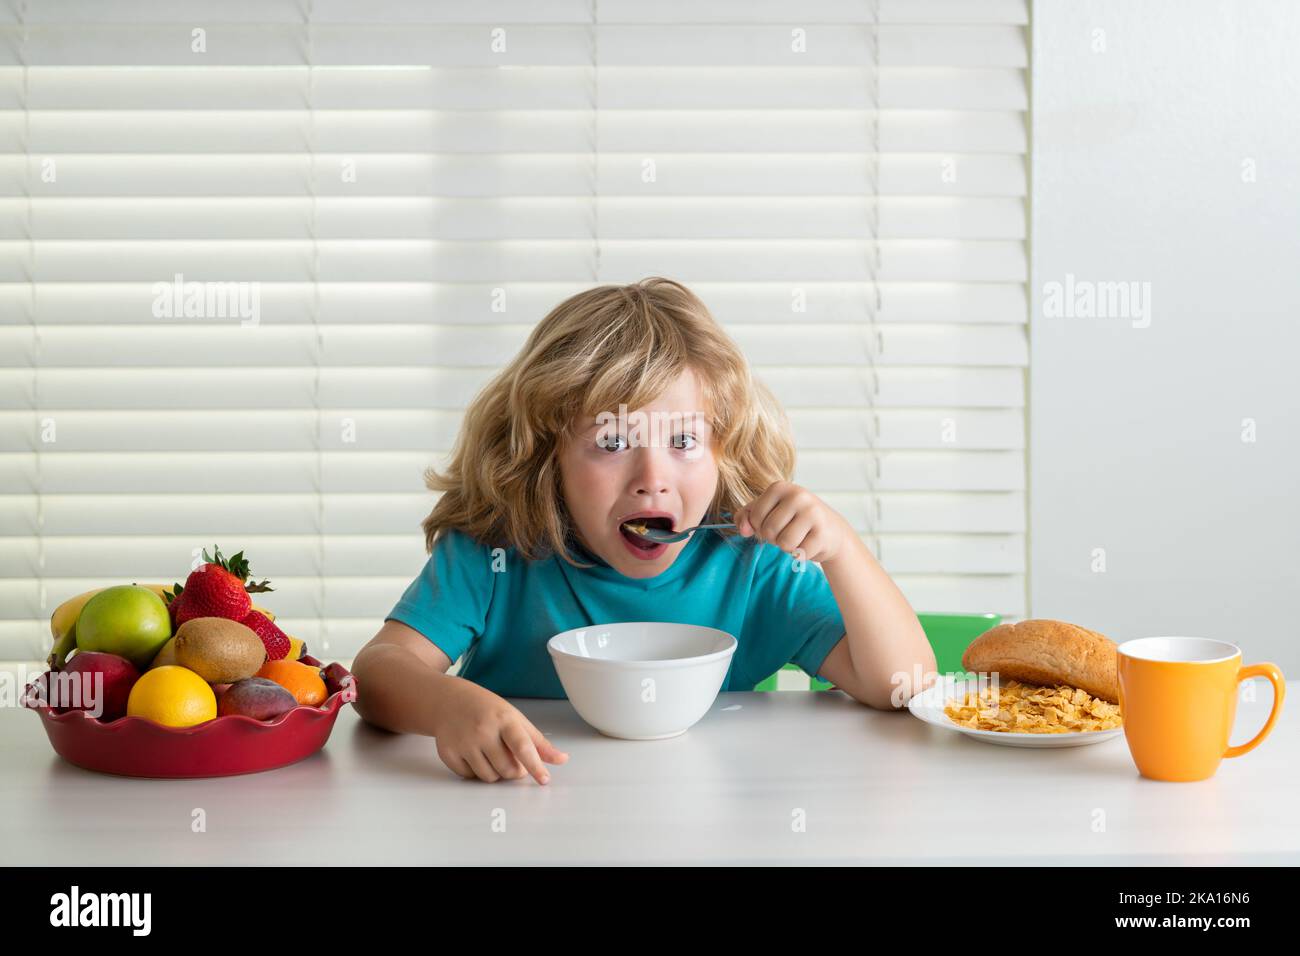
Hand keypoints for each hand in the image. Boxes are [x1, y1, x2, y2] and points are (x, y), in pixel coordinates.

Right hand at [433, 679, 568, 784]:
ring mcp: (464, 742)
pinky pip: (470, 777)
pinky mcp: (448, 753)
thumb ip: (538, 741)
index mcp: (504, 719)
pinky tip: (474, 754)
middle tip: (511, 758)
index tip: (544, 780)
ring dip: (496, 772)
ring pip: (489, 777)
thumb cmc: (487, 709)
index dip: (535, 766)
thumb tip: (562, 759)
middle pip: (508, 769)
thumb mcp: (515, 718)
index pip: (523, 747)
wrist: (449, 700)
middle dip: (515, 771)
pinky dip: (475, 772)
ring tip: (492, 754)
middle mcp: (483, 730)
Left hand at [733, 481, 848, 564]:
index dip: (760, 527)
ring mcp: (813, 513)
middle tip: (788, 531)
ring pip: (783, 543)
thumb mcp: (767, 512)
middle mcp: (798, 495)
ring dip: (787, 547)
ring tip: (798, 537)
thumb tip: (743, 531)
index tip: (774, 522)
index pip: (755, 516)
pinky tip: (810, 543)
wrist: (831, 530)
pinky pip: (799, 553)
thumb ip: (746, 517)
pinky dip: (801, 554)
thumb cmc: (793, 520)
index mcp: (780, 487)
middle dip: (774, 538)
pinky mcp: (822, 533)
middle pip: (769, 530)